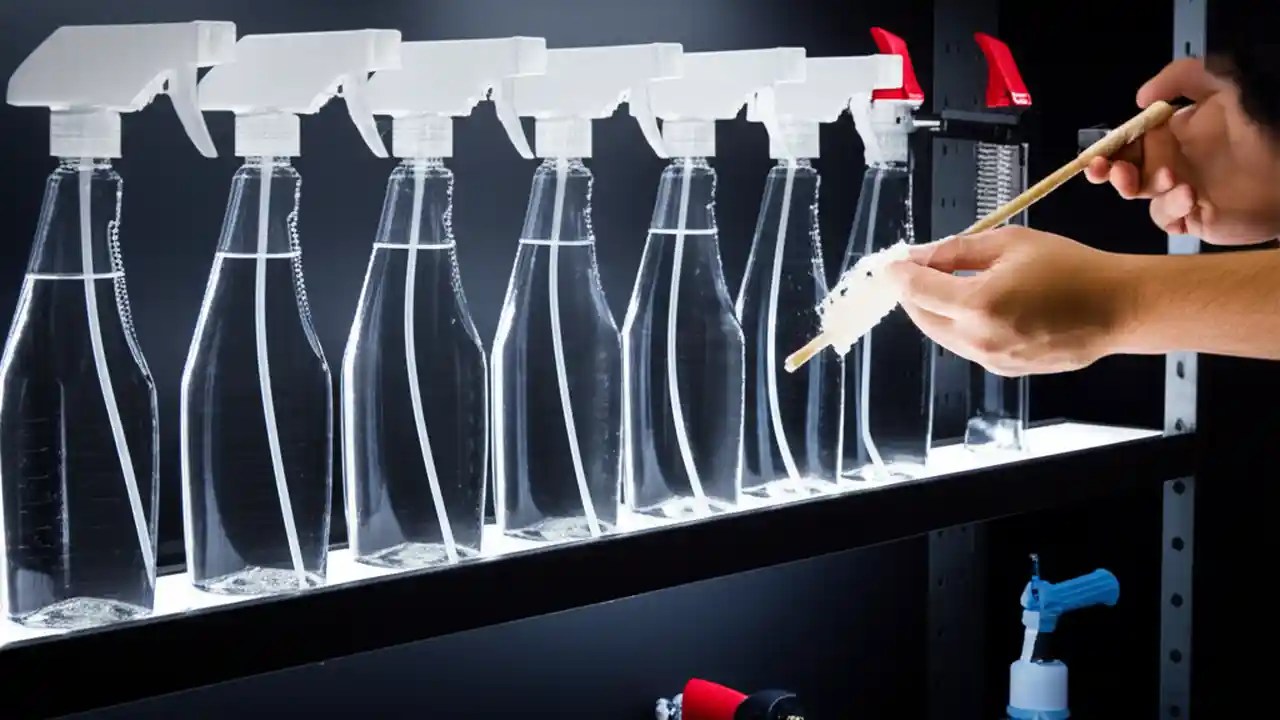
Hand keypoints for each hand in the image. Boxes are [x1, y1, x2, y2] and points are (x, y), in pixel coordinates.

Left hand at [883, 228, 1136, 375]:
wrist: (1117, 308)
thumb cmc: (1070, 268)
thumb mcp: (1010, 243)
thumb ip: (957, 250)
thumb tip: (920, 256)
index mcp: (978, 305)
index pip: (917, 291)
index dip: (899, 274)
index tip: (892, 263)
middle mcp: (979, 339)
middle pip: (922, 318)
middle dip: (911, 294)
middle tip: (912, 271)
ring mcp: (991, 359)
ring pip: (941, 335)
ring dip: (933, 311)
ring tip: (942, 284)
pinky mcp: (1003, 370)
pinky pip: (966, 346)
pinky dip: (958, 326)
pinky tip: (972, 306)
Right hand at [1083, 57, 1279, 244]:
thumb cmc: (1261, 125)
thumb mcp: (1224, 84)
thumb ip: (1182, 76)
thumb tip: (1141, 98)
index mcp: (1171, 136)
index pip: (1128, 143)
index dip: (1108, 149)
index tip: (1098, 154)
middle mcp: (1171, 164)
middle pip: (1124, 173)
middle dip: (1111, 173)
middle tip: (1111, 172)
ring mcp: (1179, 192)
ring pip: (1142, 197)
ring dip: (1148, 188)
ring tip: (1173, 179)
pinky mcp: (1192, 217)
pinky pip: (1166, 219)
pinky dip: (1171, 210)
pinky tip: (1191, 198)